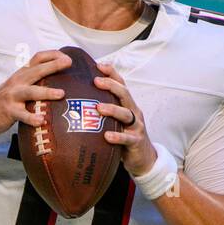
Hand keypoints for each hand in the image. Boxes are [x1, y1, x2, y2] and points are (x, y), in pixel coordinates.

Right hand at [0, 49, 71, 145]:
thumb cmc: (6, 101)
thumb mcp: (18, 86)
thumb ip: (34, 81)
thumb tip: (60, 81)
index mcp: (21, 74)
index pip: (37, 58)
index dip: (52, 55)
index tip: (67, 56)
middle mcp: (17, 81)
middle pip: (36, 70)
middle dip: (53, 66)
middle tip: (68, 63)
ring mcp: (12, 96)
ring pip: (30, 92)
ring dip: (46, 92)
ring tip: (61, 94)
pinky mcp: (9, 111)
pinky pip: (22, 115)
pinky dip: (32, 118)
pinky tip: (42, 121)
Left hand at [95, 63, 156, 177]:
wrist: (144, 159)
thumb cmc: (125, 137)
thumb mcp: (117, 121)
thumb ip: (104, 111)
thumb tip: (79, 102)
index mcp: (128, 105)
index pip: (121, 84)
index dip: (112, 73)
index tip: (98, 65)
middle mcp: (134, 112)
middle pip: (124, 94)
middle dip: (111, 86)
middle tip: (96, 81)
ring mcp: (136, 127)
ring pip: (126, 114)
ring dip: (112, 110)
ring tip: (98, 108)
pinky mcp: (136, 142)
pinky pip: (127, 138)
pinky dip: (117, 137)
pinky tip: (107, 136)